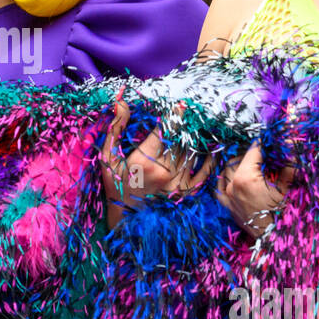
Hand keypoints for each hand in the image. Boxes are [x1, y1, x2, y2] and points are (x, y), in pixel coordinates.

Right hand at [100, 93, 209, 226]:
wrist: (125, 216)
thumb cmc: (115, 184)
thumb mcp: (107, 157)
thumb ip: (116, 129)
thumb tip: (120, 102)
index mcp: (144, 161)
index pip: (165, 131)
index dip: (175, 116)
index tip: (183, 105)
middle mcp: (164, 171)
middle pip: (182, 140)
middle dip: (188, 125)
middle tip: (195, 112)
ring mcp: (177, 183)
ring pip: (193, 153)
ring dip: (198, 139)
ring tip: (202, 125)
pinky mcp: (185, 193)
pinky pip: (203, 173)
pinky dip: (209, 160)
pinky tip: (210, 148)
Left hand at [216, 143, 294, 239]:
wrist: (275, 242)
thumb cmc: (284, 215)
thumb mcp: (288, 187)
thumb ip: (287, 163)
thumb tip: (290, 144)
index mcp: (245, 178)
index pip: (253, 151)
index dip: (264, 144)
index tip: (272, 141)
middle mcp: (232, 185)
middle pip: (239, 158)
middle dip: (253, 154)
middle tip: (266, 153)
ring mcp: (227, 196)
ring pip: (228, 170)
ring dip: (240, 164)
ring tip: (255, 165)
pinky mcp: (226, 205)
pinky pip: (221, 186)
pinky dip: (229, 179)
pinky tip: (239, 177)